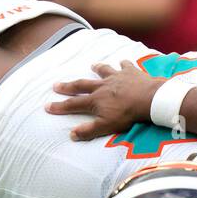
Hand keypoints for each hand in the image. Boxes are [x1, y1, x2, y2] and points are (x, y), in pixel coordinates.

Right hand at [45, 60, 163, 140]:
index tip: (47, 106)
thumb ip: (88, 130)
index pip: (73, 105)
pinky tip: (123, 62)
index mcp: (95, 100)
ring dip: (97, 68)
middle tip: (57, 84)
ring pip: (104, 71)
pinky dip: (124, 64)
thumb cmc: (128, 114)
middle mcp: (102, 86)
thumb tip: (71, 134)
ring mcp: (117, 77)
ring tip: (92, 65)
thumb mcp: (106, 126)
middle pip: (82, 85)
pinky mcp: (131, 72)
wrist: (149, 99)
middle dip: (69, 86)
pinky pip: (126, 66)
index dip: (59, 106)